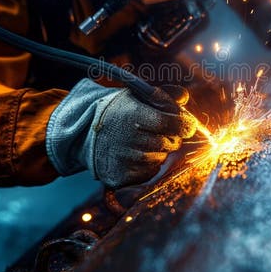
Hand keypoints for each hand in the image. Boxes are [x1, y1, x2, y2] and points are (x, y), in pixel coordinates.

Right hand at [46, 79, 195, 188]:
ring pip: (161, 158)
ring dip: (159, 151)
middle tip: (161, 132)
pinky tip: (137, 154)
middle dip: (171, 138)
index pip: (172, 123)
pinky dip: (149, 165)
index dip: (184, 125)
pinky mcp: (121, 176)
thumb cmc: (116, 111)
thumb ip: (163, 95)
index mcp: (134, 115)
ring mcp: (125, 159)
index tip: (187, 125)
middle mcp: (129, 138)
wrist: (83, 132)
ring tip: (144, 141)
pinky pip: (149, 173)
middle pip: (170, 143)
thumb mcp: (135, 96)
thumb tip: (185, 98)